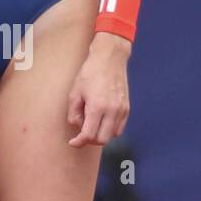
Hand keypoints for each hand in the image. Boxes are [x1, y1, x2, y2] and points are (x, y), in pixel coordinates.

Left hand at [67, 32, 130, 146]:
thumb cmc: (89, 73)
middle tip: (81, 133)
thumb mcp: (75, 92)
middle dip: (89, 140)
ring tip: (91, 123)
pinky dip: (109, 129)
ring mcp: (122, 110)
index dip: (79, 142)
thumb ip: (74, 113)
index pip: (89, 135)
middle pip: (102, 140)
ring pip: (111, 135)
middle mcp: (112, 111)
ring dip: (100, 134)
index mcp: (97, 107)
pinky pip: (119, 128)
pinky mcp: (127, 108)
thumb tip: (78, 126)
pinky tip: (102, 120)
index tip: (73, 142)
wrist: (110, 58)